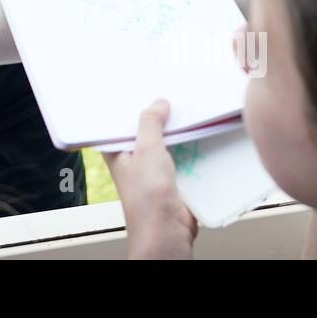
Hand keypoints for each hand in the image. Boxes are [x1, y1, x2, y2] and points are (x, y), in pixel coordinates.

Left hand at [102, 99, 199, 258]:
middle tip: (171, 94)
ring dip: (176, 132)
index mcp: (117, 152)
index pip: (120, 122)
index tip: (143, 87)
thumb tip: (158, 103)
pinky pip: (181, 156)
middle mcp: (133, 160)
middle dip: (158, 117)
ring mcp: (153, 170)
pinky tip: (199, 132)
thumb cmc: (147, 197)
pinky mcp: (173, 179)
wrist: (168, 231)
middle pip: (146, 131)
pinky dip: (190, 147)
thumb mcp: (146, 149)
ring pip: (166, 143)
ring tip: (187, 108)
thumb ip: (150, 123)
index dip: (131, 106)